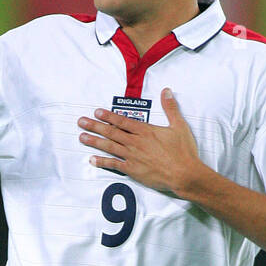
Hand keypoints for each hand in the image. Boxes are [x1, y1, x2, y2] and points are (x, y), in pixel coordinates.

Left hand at [78, 88, 201, 195]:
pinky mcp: (133, 170)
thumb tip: (166, 91)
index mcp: (145, 131)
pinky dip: (102, 162)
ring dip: (94, 141)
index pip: (122, 121)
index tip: (96, 112)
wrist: (184, 173)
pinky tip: (92, 159)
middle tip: (81, 122)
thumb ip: (170, 108)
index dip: (108, 116)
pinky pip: (114, 165)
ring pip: (109, 146)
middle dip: (94, 126)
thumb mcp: (179, 126)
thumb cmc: (183, 151)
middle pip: (111, 132)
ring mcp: (132, 156)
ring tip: (82, 137)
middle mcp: (135, 142)